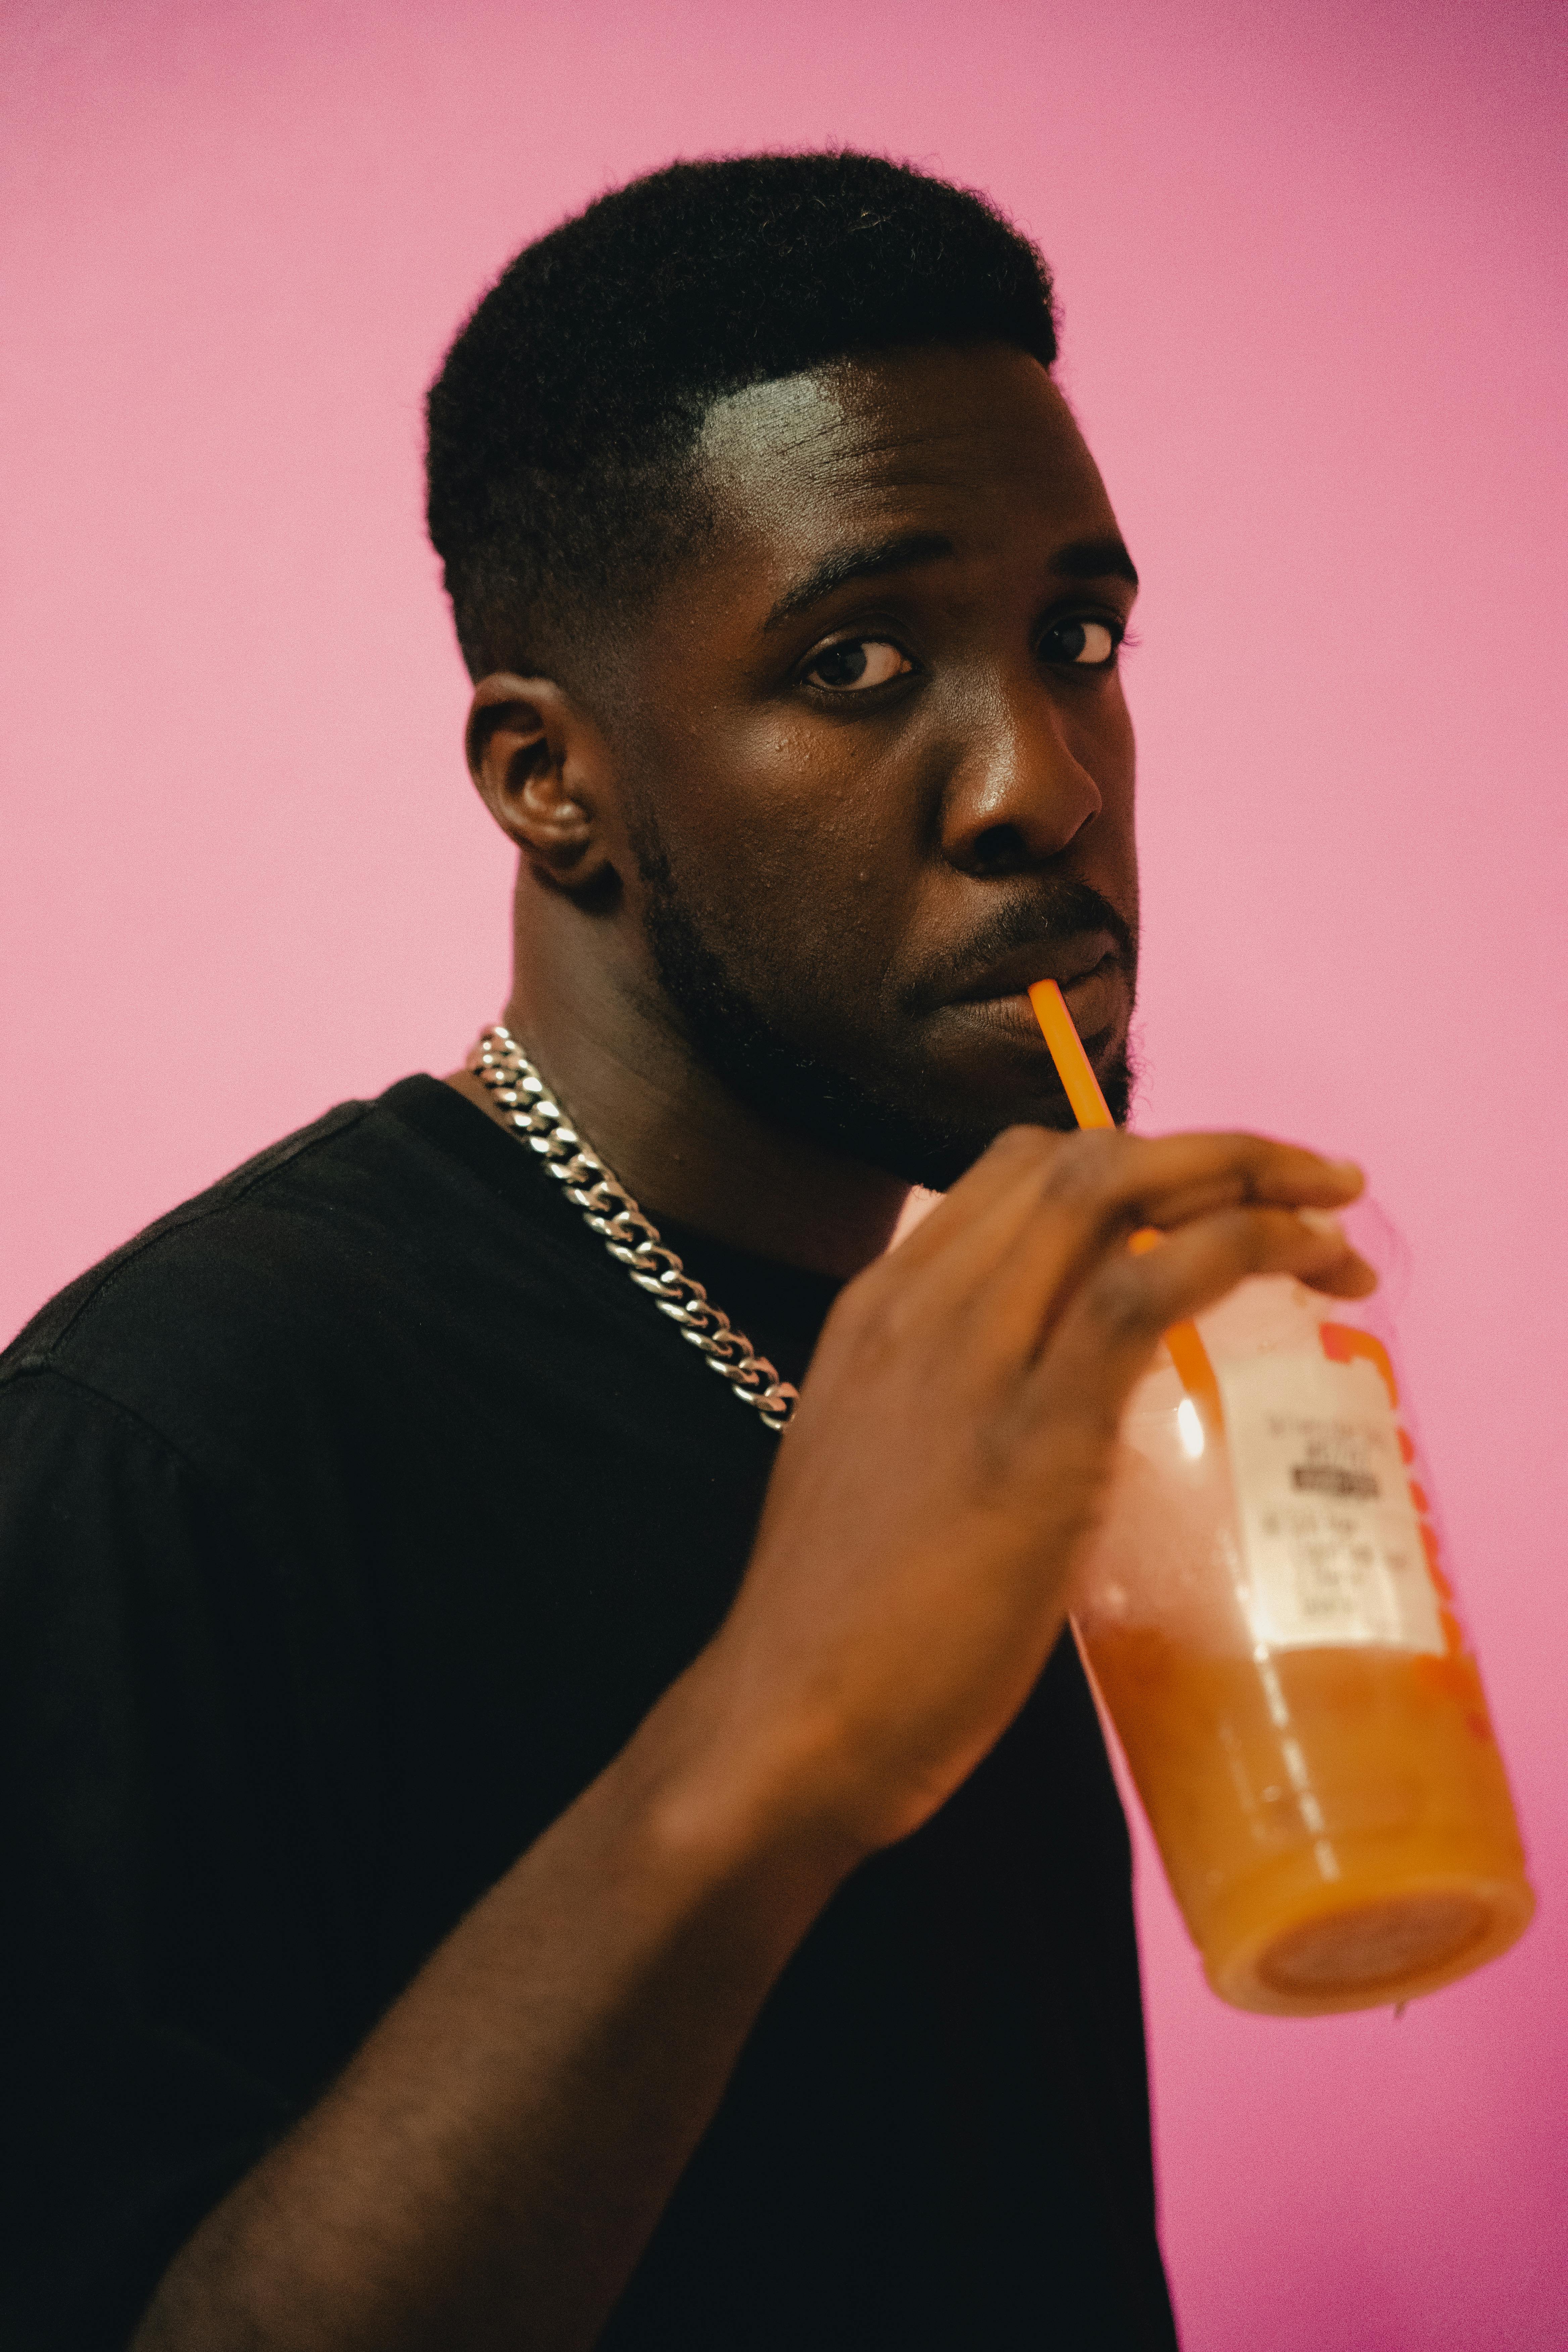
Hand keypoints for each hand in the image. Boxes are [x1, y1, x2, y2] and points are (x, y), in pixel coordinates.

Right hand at [687, 1124, 1370, 1858]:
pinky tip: (1303, 1263)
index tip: (1211, 1206)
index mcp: (880, 1310)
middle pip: (1079, 1158)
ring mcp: (975, 1363)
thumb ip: (952, 1411)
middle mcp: (923, 1307)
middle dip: (1211, 1150)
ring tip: (1331, 1213)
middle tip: (1305, 1192)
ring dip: (1246, 1177)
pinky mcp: (1037, 1436)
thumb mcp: (881, 1468)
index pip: (1016, 1173)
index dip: (1131, 1161)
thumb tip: (1045, 1404)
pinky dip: (1240, 1248)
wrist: (784, 1723)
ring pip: (1114, 1190)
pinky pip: (1145, 1288)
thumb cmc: (842, 1628)